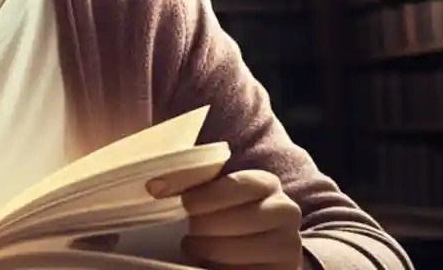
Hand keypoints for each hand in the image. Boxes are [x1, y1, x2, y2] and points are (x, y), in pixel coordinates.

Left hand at [148, 168, 303, 269]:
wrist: (264, 244)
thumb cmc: (229, 212)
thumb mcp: (213, 191)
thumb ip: (188, 181)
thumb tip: (155, 186)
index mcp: (266, 183)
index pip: (235, 185)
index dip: (204, 196)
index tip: (180, 202)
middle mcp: (285, 212)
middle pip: (232, 220)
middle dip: (201, 228)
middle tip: (189, 233)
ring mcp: (288, 246)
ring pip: (233, 252)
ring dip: (206, 252)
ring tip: (196, 248)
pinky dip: (219, 269)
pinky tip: (210, 264)